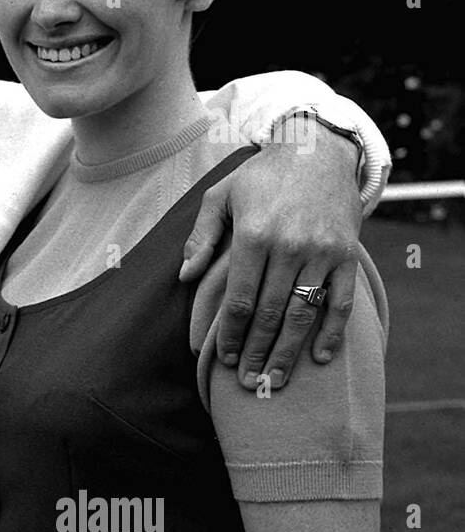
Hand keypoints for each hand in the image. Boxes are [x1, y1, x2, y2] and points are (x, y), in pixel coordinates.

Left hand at [179, 131, 360, 388]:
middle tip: (247, 382)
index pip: (239, 299)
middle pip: (270, 313)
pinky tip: (319, 358)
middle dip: (255, 352)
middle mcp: (289, 246)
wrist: (317, 149)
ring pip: (302, 313)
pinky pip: (340, 300)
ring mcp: (322, 251)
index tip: (222, 358)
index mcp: (253, 234)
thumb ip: (201, 236)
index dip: (230, 333)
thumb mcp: (219, 196)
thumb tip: (183, 277)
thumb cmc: (260, 177)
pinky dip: (331, 332)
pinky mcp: (347, 254)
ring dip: (288, 352)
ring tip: (275, 382)